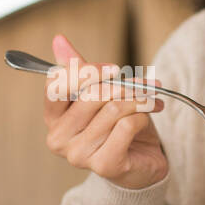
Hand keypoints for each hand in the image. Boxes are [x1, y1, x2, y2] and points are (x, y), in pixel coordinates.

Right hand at [42, 34, 167, 189]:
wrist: (141, 164)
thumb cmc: (118, 127)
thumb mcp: (100, 94)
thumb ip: (79, 69)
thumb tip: (59, 39)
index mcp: (53, 118)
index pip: (57, 84)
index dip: (88, 71)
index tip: (115, 69)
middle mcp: (58, 139)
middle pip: (91, 95)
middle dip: (123, 85)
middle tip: (146, 84)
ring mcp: (78, 155)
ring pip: (112, 109)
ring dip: (138, 100)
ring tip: (151, 101)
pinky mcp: (104, 165)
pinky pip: (127, 125)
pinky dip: (142, 117)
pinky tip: (146, 121)